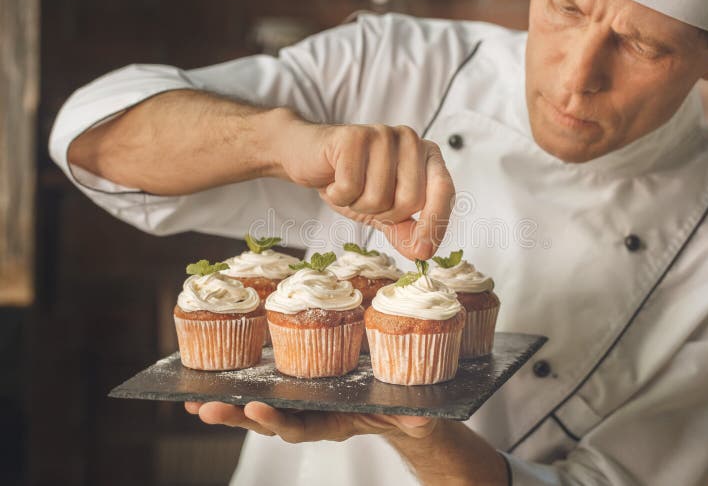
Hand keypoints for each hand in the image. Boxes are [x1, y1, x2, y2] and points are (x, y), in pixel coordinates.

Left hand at [184, 401, 436, 441]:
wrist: (398, 412)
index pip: (301, 427)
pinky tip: (211, 378)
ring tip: (192, 401)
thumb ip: (413, 418)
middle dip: (235, 416)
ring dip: (226, 403)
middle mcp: (311, 416)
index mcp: (333, 423)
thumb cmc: (403, 413)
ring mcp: (301, 403)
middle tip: (204, 409)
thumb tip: (418, 419)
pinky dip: (237, 384)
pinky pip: (264, 387)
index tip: (257, 411)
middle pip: (268, 421)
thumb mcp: (412, 415)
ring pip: (259, 406)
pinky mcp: (298, 387)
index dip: (278, 422)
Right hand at [271, 109, 454, 259]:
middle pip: (410, 201)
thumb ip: (406, 231)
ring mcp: (382, 134)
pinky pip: (351, 187)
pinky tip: (334, 180)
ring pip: (379, 197)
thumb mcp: (383, 211)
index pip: (444, 190)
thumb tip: (422, 253)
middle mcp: (410, 139)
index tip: (423, 252)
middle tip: (365, 199)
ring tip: (348, 187)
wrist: (308, 158)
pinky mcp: (353, 136)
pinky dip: (338, 195)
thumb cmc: (351, 180)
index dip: (435, 224)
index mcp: (427, 154)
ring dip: (357, 204)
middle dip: (382, 213)